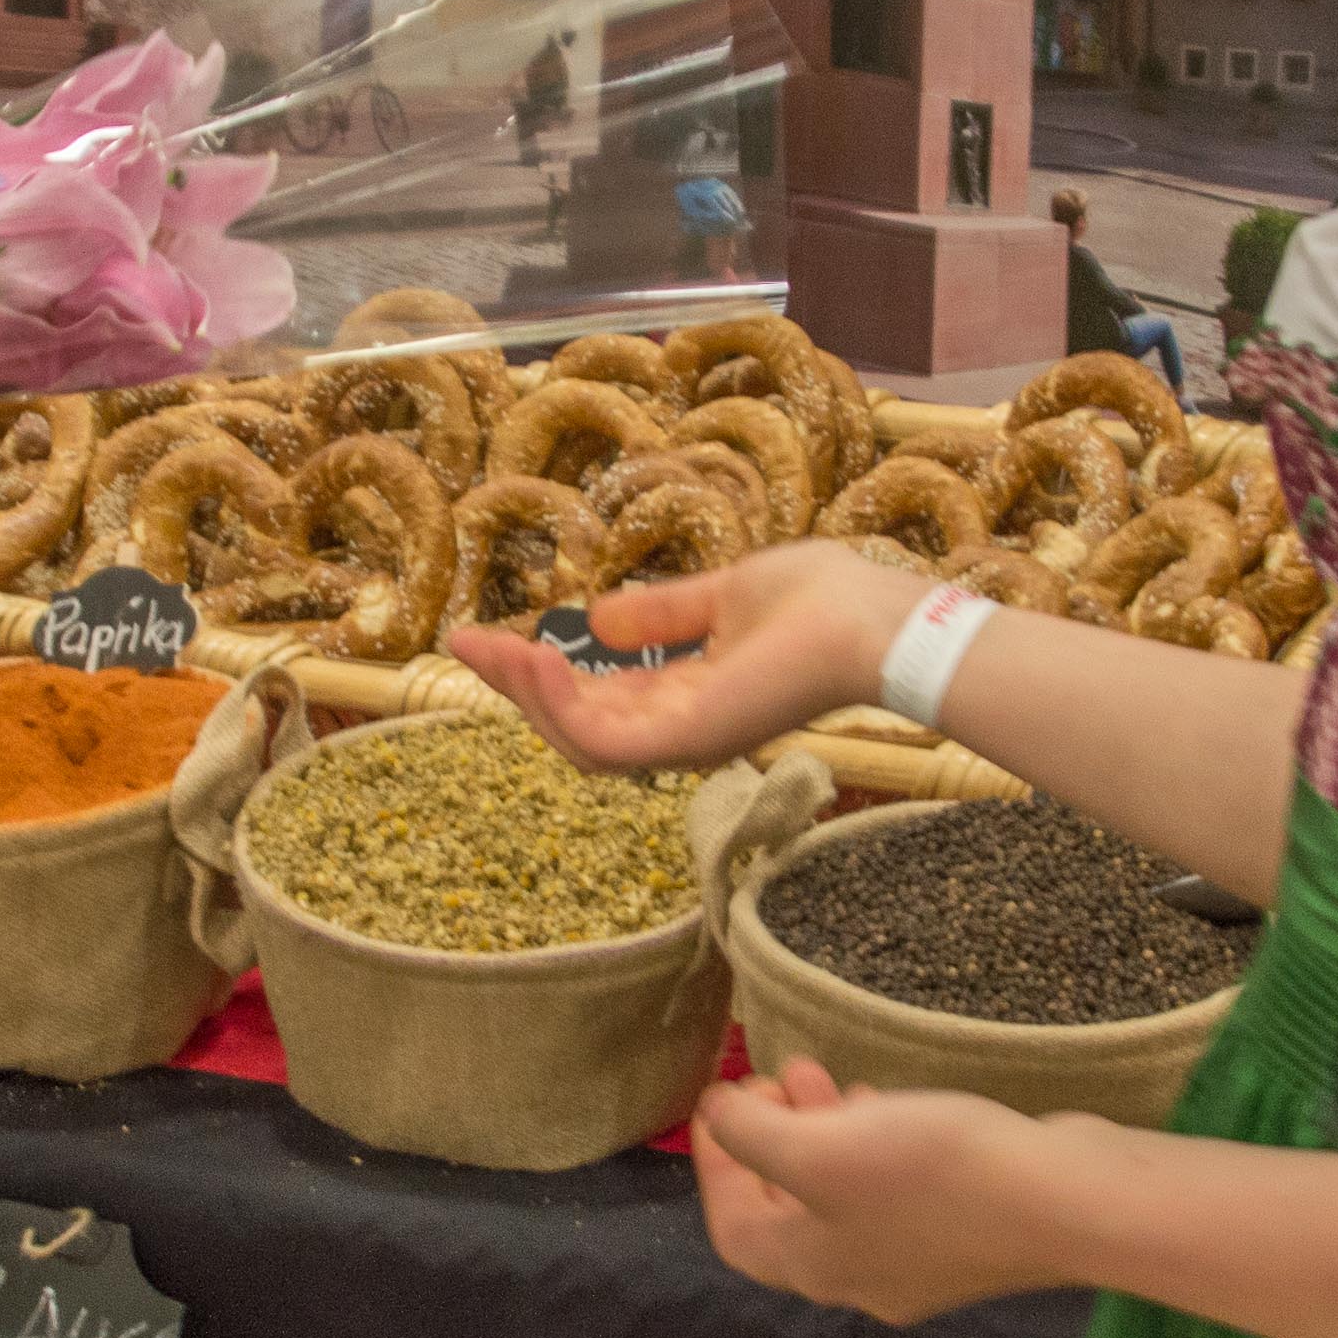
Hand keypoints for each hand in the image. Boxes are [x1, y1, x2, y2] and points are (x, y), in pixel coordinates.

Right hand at [438, 540, 910, 773]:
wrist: (870, 619)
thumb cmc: (822, 603)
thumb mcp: (722, 595)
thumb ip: (662, 613)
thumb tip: (598, 619)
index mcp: (689, 696)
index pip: (598, 696)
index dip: (541, 672)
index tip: (488, 637)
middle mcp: (680, 729)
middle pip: (575, 723)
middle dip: (516, 686)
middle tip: (466, 644)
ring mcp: (683, 742)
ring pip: (576, 737)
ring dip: (524, 694)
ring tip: (486, 649)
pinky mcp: (686, 742)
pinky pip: (598, 737)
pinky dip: (556, 701)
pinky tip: (528, 658)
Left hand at [692, 1058, 1112, 1324]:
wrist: (1069, 1202)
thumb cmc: (932, 1174)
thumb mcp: (821, 1148)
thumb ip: (753, 1134)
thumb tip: (719, 1118)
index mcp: (815, 1268)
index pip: (736, 1229)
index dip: (716, 1167)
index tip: (719, 1103)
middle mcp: (861, 1279)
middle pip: (789, 1214)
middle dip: (770, 1140)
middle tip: (776, 1078)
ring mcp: (922, 1263)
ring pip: (845, 1196)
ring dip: (823, 1134)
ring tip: (823, 1076)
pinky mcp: (970, 1235)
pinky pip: (897, 1189)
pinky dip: (875, 1145)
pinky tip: (890, 1103)